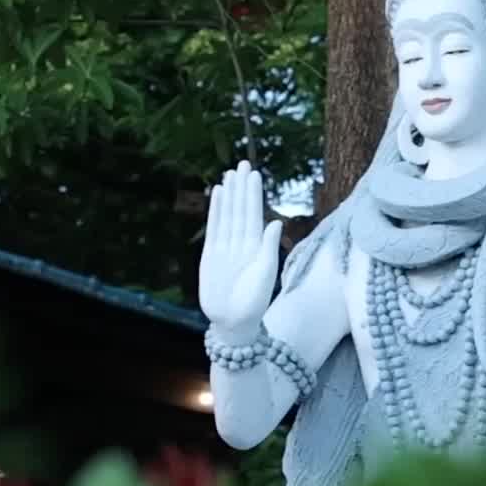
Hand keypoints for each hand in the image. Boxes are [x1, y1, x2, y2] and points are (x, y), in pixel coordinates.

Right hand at [198, 161, 284, 329]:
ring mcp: (225, 247)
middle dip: (242, 187)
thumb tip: (275, 221)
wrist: (233, 322)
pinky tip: (217, 194)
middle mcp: (241, 242)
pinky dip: (216, 210)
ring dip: (229, 194)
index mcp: (257, 246)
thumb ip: (268, 248)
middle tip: (242, 163)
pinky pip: (214, 227)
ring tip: (230, 174)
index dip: (254, 194)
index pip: (254, 214)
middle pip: (241, 208)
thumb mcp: (264, 274)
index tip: (254, 174)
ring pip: (228, 214)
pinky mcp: (211, 254)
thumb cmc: (253, 302)